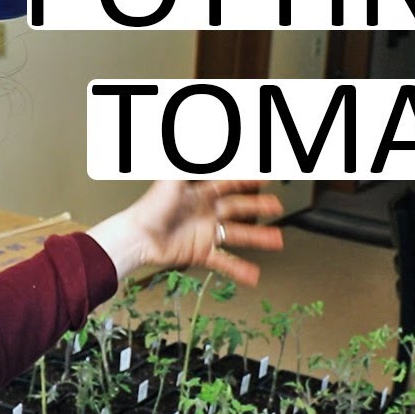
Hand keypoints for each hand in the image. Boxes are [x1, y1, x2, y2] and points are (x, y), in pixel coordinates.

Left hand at [87, 180, 284, 285]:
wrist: (138, 237)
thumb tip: (205, 138)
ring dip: (258, 237)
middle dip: (258, 206)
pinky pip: (224, 261)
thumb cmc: (150, 206)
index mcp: (200, 193)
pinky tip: (253, 275)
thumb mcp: (174, 177)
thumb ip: (192, 162)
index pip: (230, 182)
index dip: (247, 179)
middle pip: (239, 207)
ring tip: (276, 240)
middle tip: (276, 205)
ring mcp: (204, 233)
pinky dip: (239, 269)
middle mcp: (205, 212)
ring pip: (237, 234)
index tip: (264, 177)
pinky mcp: (200, 252)